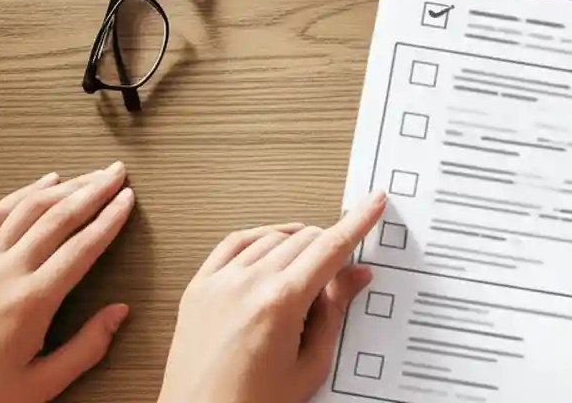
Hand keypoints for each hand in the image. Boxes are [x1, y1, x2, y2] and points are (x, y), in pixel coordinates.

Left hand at [0, 163, 135, 402]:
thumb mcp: (41, 383)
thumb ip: (87, 347)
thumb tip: (120, 313)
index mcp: (33, 302)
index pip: (83, 247)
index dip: (110, 219)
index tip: (128, 199)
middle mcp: (7, 273)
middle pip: (59, 218)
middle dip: (93, 190)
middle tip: (117, 173)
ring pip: (28, 209)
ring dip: (63, 186)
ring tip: (89, 174)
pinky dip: (22, 194)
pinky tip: (42, 183)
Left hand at [157, 192, 386, 402]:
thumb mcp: (309, 366)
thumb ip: (334, 314)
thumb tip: (356, 277)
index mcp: (280, 303)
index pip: (330, 248)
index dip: (357, 222)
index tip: (373, 203)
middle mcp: (247, 284)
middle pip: (304, 239)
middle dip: (329, 247)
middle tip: (340, 273)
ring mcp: (218, 282)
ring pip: (272, 237)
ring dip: (296, 244)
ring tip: (305, 275)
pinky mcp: (198, 287)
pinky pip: (233, 244)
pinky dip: (259, 239)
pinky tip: (271, 249)